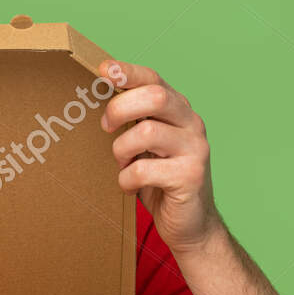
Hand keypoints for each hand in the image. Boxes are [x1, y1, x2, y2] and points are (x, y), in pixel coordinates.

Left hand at [98, 59, 222, 254]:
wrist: (192, 224)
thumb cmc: (162, 181)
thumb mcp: (147, 145)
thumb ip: (134, 121)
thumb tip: (98, 97)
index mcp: (179, 111)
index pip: (154, 80)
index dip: (128, 72)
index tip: (102, 70)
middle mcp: (192, 124)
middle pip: (154, 97)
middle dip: (120, 109)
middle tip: (106, 127)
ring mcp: (195, 149)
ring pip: (146, 133)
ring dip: (122, 151)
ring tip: (123, 165)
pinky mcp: (190, 176)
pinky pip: (143, 170)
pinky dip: (127, 180)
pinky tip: (130, 187)